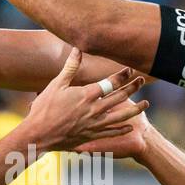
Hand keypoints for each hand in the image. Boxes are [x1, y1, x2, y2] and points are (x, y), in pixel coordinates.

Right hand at [24, 48, 147, 152]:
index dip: (122, 75)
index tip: (130, 69)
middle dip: (132, 88)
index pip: (110, 83)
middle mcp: (93, 110)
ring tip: (146, 104)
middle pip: (119, 97)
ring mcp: (94, 124)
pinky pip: (111, 133)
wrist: (38, 134)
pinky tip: (130, 126)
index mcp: (86, 95)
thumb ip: (70, 67)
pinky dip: (122, 129)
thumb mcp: (56, 85)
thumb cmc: (44, 108)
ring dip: (135, 109)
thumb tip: (78, 49)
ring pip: (120, 116)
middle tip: (142, 81)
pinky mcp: (91, 136)